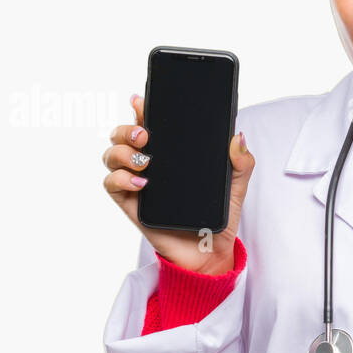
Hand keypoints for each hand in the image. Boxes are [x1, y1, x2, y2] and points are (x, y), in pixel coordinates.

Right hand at [102, 93, 255, 273]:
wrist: (210, 252)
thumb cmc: (217, 217)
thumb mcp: (236, 186)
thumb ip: (241, 162)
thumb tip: (237, 137)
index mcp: (170, 154)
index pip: (150, 124)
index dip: (141, 109)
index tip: (141, 100)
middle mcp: (149, 165)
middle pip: (123, 136)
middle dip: (127, 128)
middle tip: (146, 135)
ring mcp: (137, 183)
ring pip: (112, 156)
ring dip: (122, 151)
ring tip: (145, 159)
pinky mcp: (131, 205)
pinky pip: (112, 184)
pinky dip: (122, 179)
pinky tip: (143, 183)